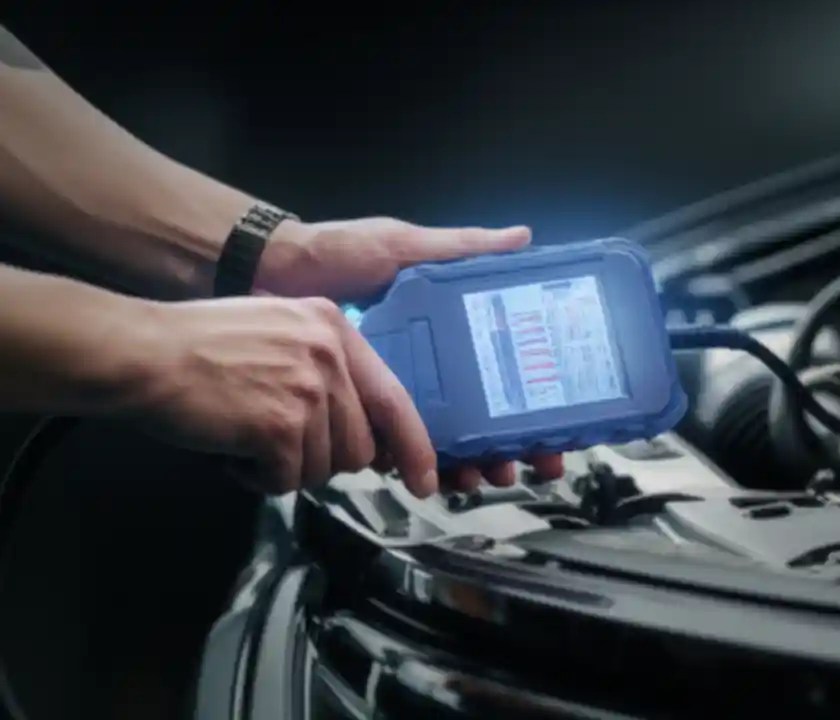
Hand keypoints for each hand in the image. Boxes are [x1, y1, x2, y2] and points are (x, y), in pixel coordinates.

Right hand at [125, 296, 429, 494]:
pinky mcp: (281, 428)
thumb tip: (367, 439)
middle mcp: (330, 355)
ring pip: (325, 468)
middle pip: (359, 447)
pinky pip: (286, 481)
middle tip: (277, 445)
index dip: (414, 446)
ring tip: (244, 437)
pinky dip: (255, 478)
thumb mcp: (280, 333)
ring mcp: (309, 391)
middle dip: (323, 459)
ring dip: (284, 468)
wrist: (141, 353)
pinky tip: (230, 449)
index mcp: (336, 327)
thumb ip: (327, 372)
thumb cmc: (199, 346)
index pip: (394, 398)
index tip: (423, 481)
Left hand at [247, 216, 563, 489]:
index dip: (529, 409)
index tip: (553, 437)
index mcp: (448, 327)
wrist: (268, 271)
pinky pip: (391, 440)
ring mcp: (395, 386)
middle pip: (480, 415)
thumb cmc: (338, 252)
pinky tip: (426, 477)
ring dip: (466, 461)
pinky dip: (411, 460)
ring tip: (475, 478)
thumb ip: (460, 247)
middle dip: (503, 447)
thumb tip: (525, 238)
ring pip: (443, 435)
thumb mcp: (403, 245)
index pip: (501, 374)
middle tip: (516, 468)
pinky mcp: (357, 404)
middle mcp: (430, 361)